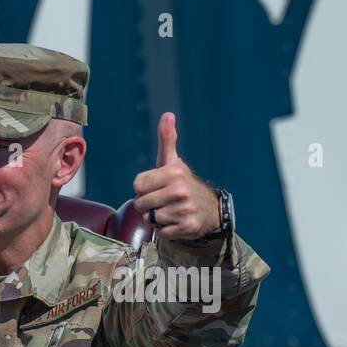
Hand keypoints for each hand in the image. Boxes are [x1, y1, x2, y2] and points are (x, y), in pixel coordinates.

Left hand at [131, 112, 220, 240]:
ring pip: (150, 219)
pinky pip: (161, 232)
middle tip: (163, 201)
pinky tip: (177, 221)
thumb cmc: (182, 184)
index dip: (144, 188)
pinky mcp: (187, 227)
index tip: (157, 186)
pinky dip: (166, 229)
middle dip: (148, 205)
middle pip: (141, 204)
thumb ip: (167, 139)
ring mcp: (184, 210)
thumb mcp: (173, 162)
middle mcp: (179, 191)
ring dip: (157, 218)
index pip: (137, 185)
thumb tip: (168, 114)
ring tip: (170, 211)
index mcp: (173, 173)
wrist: (209, 209)